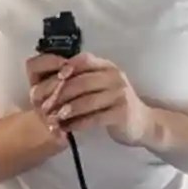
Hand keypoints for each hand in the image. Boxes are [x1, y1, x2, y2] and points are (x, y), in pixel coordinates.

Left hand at [29, 52, 151, 146]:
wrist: (143, 123)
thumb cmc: (115, 103)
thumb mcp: (102, 85)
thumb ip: (84, 78)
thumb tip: (53, 78)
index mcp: (108, 67)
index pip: (85, 60)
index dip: (67, 67)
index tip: (54, 78)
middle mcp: (115, 77)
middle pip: (82, 81)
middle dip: (60, 94)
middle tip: (44, 106)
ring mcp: (120, 95)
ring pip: (87, 101)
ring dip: (67, 110)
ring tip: (53, 118)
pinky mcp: (121, 113)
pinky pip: (94, 118)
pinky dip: (78, 123)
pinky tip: (67, 128)